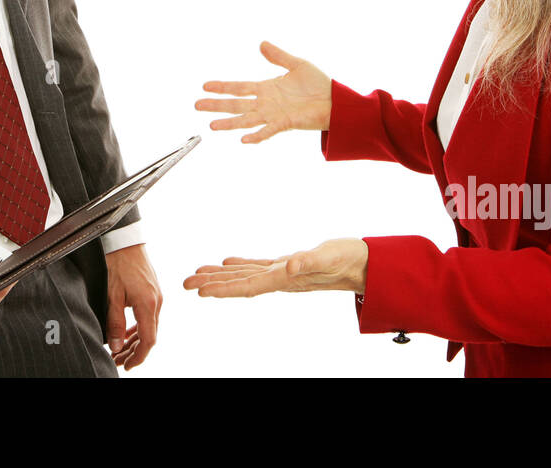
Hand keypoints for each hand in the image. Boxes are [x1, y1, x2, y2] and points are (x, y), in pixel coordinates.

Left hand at [105, 244, 161, 370]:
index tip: (126, 366)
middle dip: (134, 352)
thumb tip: (115, 346)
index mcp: (148, 304)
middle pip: (149, 336)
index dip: (138, 357)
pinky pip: (148, 316)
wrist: (125, 239)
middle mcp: (157, 301)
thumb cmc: (117, 263)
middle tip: (118, 361)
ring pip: (149, 326)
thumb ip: (115, 323)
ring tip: (120, 350)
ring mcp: (156, 296)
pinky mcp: (153, 291)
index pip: (148, 341)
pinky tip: (128, 333)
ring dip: (135, 340)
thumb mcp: (112, 295)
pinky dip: (138, 327)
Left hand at [183, 238, 367, 297]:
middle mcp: (279, 277)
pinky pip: (257, 265)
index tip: (201, 292)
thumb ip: (309, 261)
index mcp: (285, 278)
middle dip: (212, 284)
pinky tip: (228, 262)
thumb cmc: (347, 259)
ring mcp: (282, 272)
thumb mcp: (328, 257)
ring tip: (198, 273)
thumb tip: (290, 265)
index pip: (248, 286)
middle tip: (186, 284)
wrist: (364, 263)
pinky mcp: (287, 264)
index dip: (224, 289)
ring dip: (220, 275)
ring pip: (244, 274)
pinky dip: (240, 263)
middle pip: (239, 282)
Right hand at [195, 41, 331, 142]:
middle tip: (197, 105)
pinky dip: (256, 135)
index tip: (205, 86)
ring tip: (212, 126)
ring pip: (246, 119)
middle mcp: (266, 103)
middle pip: (236, 104)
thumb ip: (278, 56)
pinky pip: (268, 130)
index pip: (239, 87)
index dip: (222, 87)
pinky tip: (243, 139)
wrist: (336, 101)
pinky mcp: (286, 123)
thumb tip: (261, 43)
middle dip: (216, 105)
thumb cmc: (318, 85)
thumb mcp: (297, 64)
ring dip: (229, 123)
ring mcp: (274, 114)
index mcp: (267, 88)